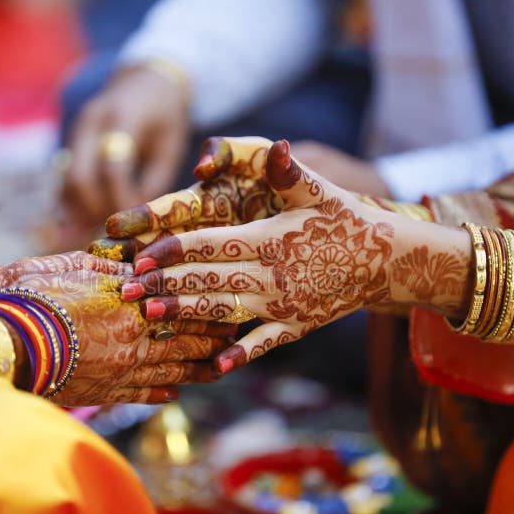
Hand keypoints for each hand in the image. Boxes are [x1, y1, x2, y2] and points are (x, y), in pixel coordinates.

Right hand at [9, 252, 235, 405]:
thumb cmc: (31, 294)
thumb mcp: (75, 266)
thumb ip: (115, 268)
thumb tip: (143, 262)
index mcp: (129, 306)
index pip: (182, 307)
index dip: (208, 306)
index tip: (229, 304)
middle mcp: (132, 341)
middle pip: (185, 342)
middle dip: (213, 339)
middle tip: (235, 337)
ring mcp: (119, 370)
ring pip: (171, 371)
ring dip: (198, 370)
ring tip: (218, 369)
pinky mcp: (102, 392)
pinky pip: (141, 394)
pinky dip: (162, 393)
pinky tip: (175, 393)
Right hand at [63, 64, 190, 232]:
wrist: (145, 82)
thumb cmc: (165, 118)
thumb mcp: (170, 146)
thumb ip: (154, 182)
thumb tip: (134, 219)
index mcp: (123, 117)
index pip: (113, 166)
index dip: (121, 198)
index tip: (134, 219)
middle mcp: (92, 122)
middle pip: (79, 176)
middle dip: (95, 208)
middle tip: (115, 227)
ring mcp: (76, 132)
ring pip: (66, 180)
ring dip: (81, 210)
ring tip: (100, 230)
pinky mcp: (70, 143)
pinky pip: (64, 179)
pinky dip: (73, 203)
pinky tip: (85, 223)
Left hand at [117, 140, 470, 372]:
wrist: (385, 260)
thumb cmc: (343, 218)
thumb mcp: (316, 188)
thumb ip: (286, 170)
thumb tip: (275, 146)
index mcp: (270, 238)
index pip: (213, 243)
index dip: (175, 249)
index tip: (142, 254)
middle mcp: (273, 273)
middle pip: (209, 279)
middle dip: (165, 284)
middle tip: (127, 290)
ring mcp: (284, 303)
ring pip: (226, 310)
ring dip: (187, 314)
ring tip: (152, 317)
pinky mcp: (296, 325)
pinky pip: (264, 343)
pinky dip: (240, 355)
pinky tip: (215, 367)